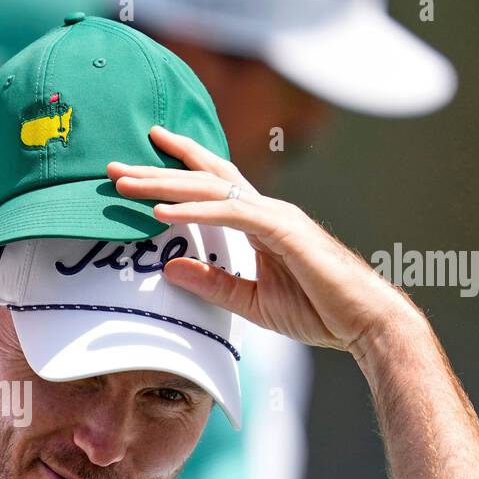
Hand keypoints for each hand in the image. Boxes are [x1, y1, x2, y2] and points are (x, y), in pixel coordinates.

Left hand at [107, 125, 418, 353]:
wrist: (364, 322)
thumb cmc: (318, 310)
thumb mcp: (250, 301)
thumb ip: (211, 282)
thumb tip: (168, 267)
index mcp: (260, 221)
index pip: (212, 184)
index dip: (178, 165)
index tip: (142, 155)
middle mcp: (266, 210)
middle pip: (203, 178)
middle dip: (157, 169)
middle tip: (113, 166)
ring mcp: (277, 216)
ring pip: (211, 189)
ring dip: (163, 184)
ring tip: (124, 184)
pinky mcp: (285, 232)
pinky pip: (231, 214)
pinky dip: (193, 210)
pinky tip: (161, 211)